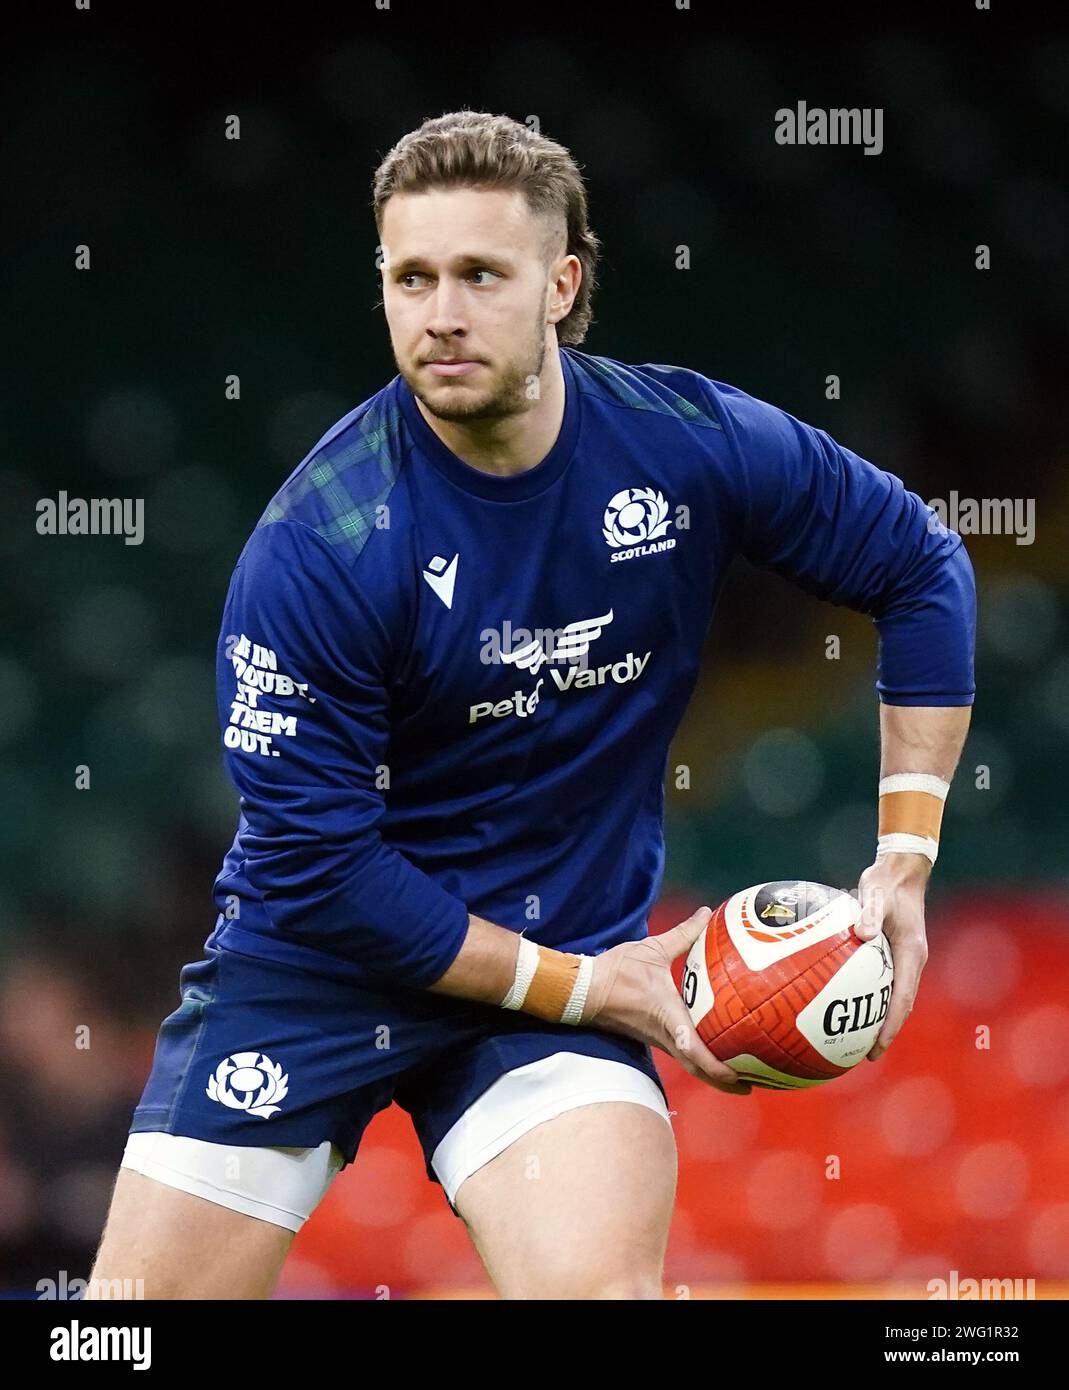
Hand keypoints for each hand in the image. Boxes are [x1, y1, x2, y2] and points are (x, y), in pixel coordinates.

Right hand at [581, 906, 751, 1094]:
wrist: (584, 990)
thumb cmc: (617, 972)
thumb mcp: (652, 948)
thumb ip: (683, 933)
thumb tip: (707, 914)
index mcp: (668, 1016)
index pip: (695, 1051)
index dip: (718, 1068)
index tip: (741, 1077)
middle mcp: (666, 1035)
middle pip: (698, 1070)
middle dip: (725, 1082)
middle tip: (753, 1083)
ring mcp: (659, 1040)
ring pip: (690, 1066)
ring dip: (713, 1074)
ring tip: (741, 1073)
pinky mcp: (653, 1038)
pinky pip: (681, 1055)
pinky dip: (700, 1060)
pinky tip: (714, 1051)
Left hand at [852, 854, 930, 1060]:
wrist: (901, 870)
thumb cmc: (886, 882)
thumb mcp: (875, 894)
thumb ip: (869, 913)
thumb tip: (863, 934)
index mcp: (911, 952)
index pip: (902, 997)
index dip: (890, 1024)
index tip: (878, 1046)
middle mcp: (911, 959)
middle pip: (901, 1005)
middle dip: (886, 1032)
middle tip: (867, 1056)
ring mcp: (904, 957)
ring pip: (895, 996)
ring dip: (881, 1019)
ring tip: (859, 1042)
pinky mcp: (894, 952)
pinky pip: (885, 982)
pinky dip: (874, 998)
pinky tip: (851, 1006)